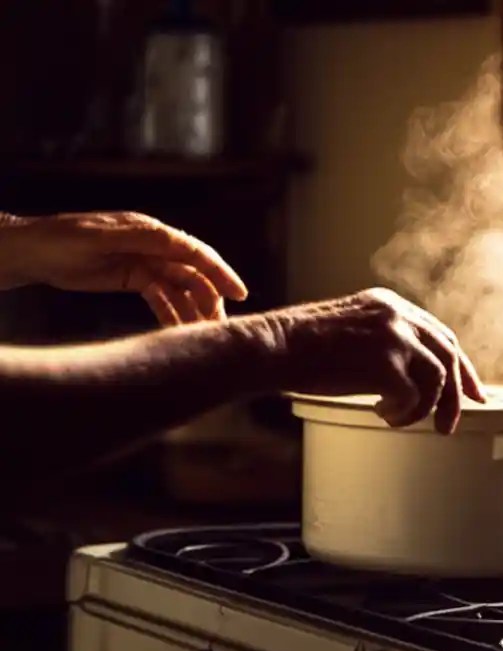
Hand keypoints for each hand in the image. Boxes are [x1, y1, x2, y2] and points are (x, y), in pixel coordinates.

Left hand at [0, 211, 247, 324]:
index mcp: (148, 230)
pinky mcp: (134, 277)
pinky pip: (162, 296)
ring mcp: (144, 262)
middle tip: (221, 326)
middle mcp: (152, 245)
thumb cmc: (59, 239)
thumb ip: (140, 238)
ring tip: (203, 334)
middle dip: (210, 296)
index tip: (239, 293)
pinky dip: (172, 310)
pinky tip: (177, 327)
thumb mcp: (98, 237)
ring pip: (180, 286)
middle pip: (192, 271)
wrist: (28, 251)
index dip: (217, 271)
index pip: (192, 251)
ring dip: (193, 308)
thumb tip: (178, 241)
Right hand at [263, 287, 486, 432]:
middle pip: (449, 355)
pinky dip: (404, 414)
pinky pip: (415, 398)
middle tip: (452, 422)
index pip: (442, 335)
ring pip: (439, 378)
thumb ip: (386, 342)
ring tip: (402, 419)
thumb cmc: (303, 348)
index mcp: (391, 306)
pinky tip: (383, 415)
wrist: (274, 348)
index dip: (462, 366)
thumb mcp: (353, 330)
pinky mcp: (386, 363)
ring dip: (427, 407)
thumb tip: (415, 378)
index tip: (473, 391)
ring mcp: (395, 337)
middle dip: (458, 392)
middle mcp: (399, 316)